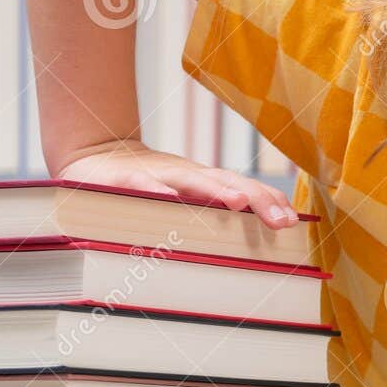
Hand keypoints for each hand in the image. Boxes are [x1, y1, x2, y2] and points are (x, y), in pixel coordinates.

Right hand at [57, 138, 300, 229]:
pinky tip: (167, 197)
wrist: (95, 156)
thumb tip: (257, 230)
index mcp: (203, 182)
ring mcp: (155, 175)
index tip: (292, 222)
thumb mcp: (184, 198)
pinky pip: (139, 184)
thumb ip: (214, 210)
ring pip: (189, 180)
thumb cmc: (148, 186)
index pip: (244, 189)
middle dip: (257, 200)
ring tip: (238, 202)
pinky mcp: (120, 180)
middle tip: (280, 221)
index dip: (268, 201)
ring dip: (214, 190)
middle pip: (227, 183)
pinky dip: (153, 188)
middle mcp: (185, 175)